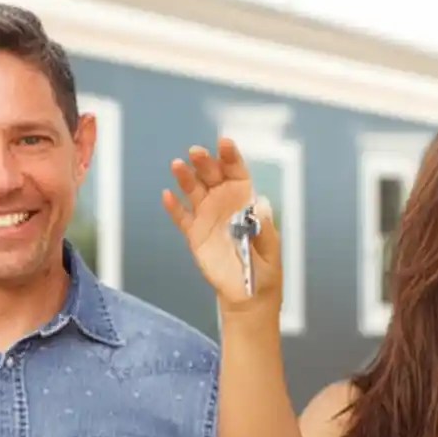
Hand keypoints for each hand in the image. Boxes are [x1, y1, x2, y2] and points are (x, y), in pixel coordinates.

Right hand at [164, 138, 280, 317]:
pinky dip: (174, 207)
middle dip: (205, 162)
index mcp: (245, 199)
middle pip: (212, 176)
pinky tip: (167, 196)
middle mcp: (223, 202)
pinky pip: (182, 218)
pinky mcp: (194, 234)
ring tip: (177, 165)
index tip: (224, 143)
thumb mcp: (270, 247)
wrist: (248, 293)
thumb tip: (260, 207)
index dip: (230, 157)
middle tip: (197, 153)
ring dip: (186, 178)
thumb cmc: (264, 267)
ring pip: (194, 191)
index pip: (237, 172)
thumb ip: (262, 227)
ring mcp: (207, 216)